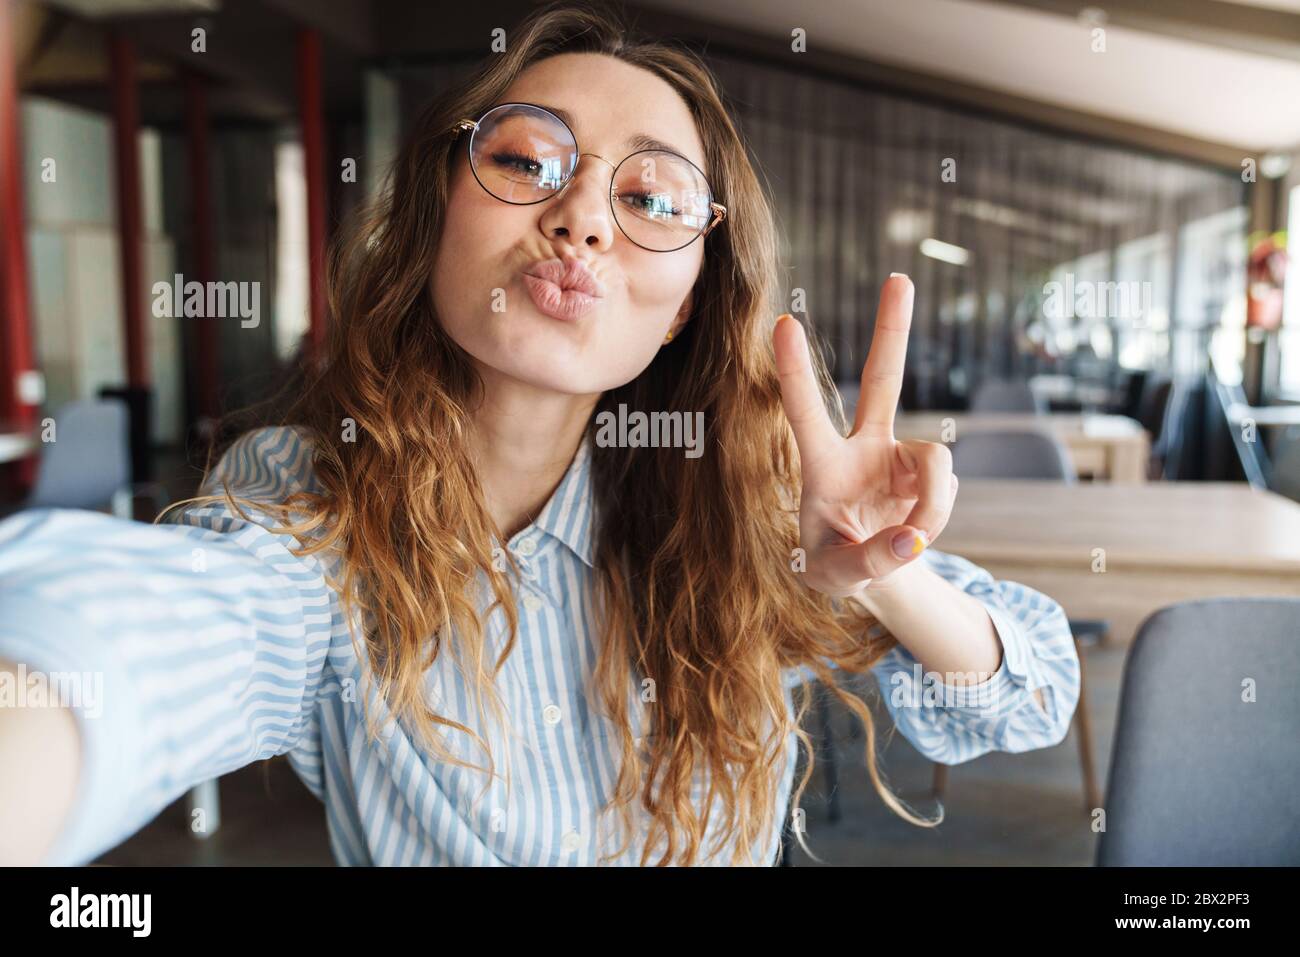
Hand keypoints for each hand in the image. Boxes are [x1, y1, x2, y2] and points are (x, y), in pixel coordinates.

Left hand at [774, 274, 957, 598]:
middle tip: (899, 276)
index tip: (784, 322)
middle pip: (884, 379)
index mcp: (822, 465)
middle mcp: (863, 447)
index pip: (805, 411)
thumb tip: (914, 540)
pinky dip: (937, 517)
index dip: (796, 371)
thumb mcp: (838, 575)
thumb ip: (870, 561)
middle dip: (893, 330)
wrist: (868, 567)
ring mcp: (900, 455)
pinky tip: (916, 530)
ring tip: (908, 540)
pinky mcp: (928, 470)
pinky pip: (948, 487)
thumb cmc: (834, 565)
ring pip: (936, 461)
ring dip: (932, 508)